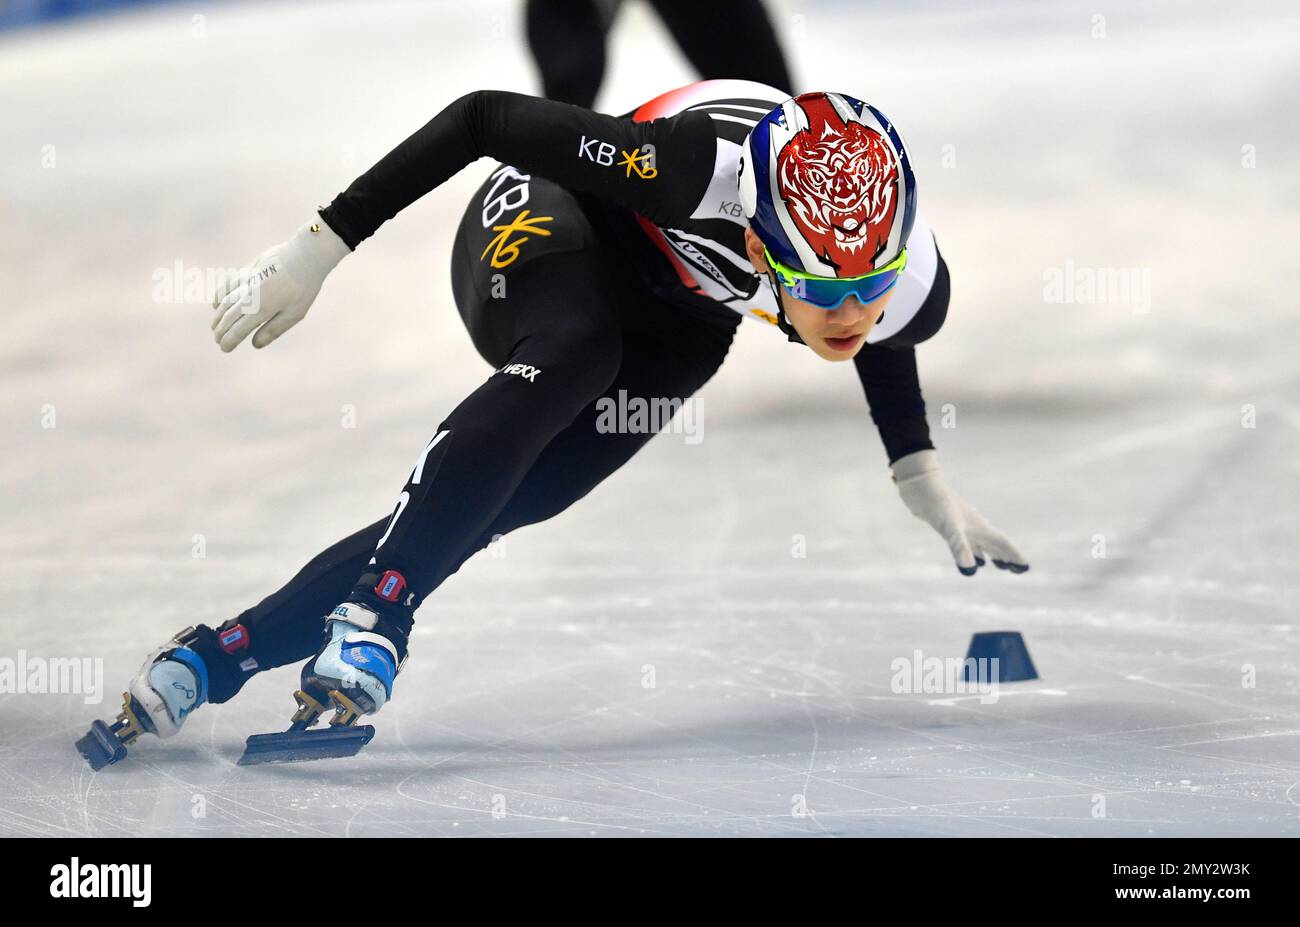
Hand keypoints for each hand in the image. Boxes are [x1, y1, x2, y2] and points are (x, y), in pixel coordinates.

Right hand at [211, 218, 349, 351]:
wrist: (305, 255)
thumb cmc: (304, 288)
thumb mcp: (294, 314)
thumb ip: (273, 330)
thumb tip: (254, 345)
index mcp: (262, 309)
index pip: (237, 330)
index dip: (229, 341)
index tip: (224, 349)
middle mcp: (249, 295)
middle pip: (227, 317)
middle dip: (220, 331)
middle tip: (218, 341)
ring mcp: (246, 281)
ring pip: (224, 301)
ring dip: (218, 316)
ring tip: (215, 326)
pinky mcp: (247, 270)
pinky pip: (226, 285)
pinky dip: (219, 296)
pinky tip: (217, 303)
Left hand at [890, 449, 1028, 575]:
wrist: (919, 486)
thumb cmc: (936, 504)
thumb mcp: (949, 528)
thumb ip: (960, 547)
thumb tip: (970, 570)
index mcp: (979, 527)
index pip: (1002, 543)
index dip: (1014, 555)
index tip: (1025, 568)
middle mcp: (973, 526)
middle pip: (994, 544)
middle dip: (1006, 557)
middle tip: (1016, 570)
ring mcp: (961, 524)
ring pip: (981, 542)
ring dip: (990, 554)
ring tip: (996, 565)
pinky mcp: (947, 524)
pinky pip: (965, 541)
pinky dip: (969, 550)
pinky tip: (966, 554)